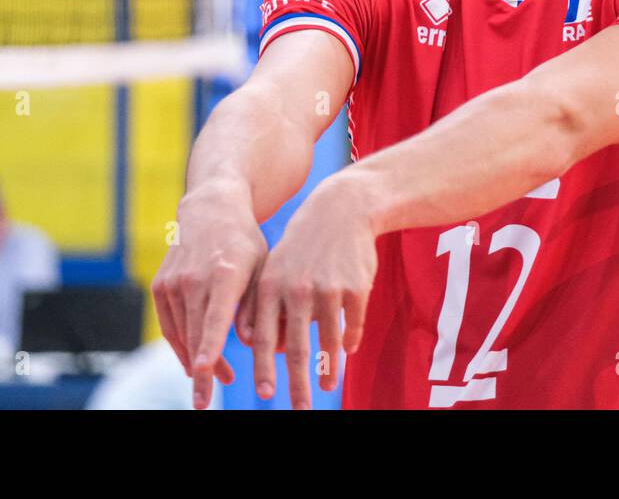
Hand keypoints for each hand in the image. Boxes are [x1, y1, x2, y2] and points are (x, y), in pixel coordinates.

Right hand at [152, 180, 268, 408]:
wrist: (210, 210)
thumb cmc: (245, 243)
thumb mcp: (262, 268)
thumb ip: (256, 305)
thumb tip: (252, 341)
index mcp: (224, 273)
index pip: (215, 317)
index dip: (209, 346)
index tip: (204, 372)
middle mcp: (193, 278)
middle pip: (194, 333)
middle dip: (199, 371)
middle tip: (203, 402)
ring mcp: (172, 282)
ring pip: (180, 333)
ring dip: (195, 361)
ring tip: (213, 382)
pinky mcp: (159, 286)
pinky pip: (169, 325)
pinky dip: (181, 345)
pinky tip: (195, 362)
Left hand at [249, 176, 377, 409]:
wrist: (343, 208)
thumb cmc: (304, 246)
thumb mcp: (278, 268)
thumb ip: (267, 306)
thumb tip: (270, 350)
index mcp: (271, 285)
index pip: (262, 337)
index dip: (264, 369)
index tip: (265, 396)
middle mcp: (297, 288)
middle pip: (296, 348)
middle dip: (296, 385)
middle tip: (299, 410)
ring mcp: (328, 288)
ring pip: (328, 341)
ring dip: (327, 368)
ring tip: (326, 385)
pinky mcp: (357, 288)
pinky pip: (352, 326)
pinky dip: (349, 340)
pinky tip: (347, 351)